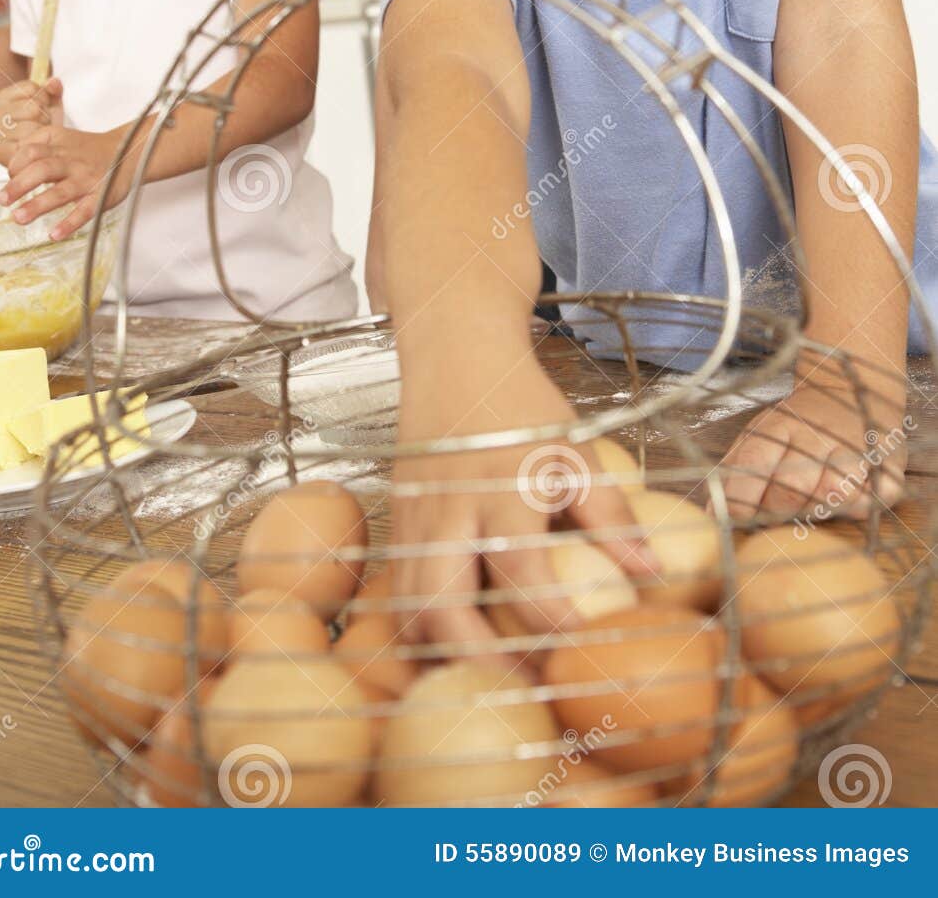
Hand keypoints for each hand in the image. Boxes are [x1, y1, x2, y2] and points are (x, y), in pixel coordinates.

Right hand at [0, 77, 62, 169]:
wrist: (44, 149)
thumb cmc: (46, 124)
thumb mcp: (52, 102)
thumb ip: (54, 89)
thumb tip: (53, 82)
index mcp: (4, 97)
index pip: (31, 88)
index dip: (45, 98)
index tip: (43, 108)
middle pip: (33, 108)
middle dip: (45, 117)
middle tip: (42, 125)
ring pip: (31, 127)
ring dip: (42, 132)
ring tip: (39, 135)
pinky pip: (25, 145)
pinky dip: (35, 145)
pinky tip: (36, 145)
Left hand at [0, 121, 128, 240]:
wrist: (129, 150)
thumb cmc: (87, 150)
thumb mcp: (61, 138)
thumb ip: (35, 148)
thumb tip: (10, 169)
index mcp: (60, 145)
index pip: (31, 151)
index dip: (16, 164)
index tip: (11, 177)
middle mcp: (72, 161)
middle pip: (42, 168)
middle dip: (19, 185)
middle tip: (2, 199)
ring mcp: (87, 179)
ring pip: (60, 191)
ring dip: (38, 205)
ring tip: (18, 218)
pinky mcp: (102, 196)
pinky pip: (85, 210)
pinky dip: (70, 223)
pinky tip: (54, 234)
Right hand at [390, 349, 657, 660]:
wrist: (454, 352)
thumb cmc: (521, 400)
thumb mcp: (576, 448)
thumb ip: (611, 515)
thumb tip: (650, 576)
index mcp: (499, 489)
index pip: (521, 578)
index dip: (552, 627)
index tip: (582, 657)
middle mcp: (446, 511)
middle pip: (440, 611)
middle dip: (479, 666)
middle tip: (523, 696)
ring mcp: (413, 519)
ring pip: (407, 610)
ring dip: (444, 655)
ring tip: (489, 680)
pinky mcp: (398, 521)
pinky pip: (397, 591)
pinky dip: (424, 627)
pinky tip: (459, 642)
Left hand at [721, 375, 906, 522]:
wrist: (848, 390)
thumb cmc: (796, 426)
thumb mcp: (761, 434)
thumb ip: (737, 471)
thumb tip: (712, 515)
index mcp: (779, 426)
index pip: (754, 462)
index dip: (741, 497)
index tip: (734, 519)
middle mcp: (817, 435)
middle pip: (791, 486)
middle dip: (778, 508)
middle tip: (777, 512)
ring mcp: (854, 448)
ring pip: (835, 491)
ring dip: (819, 507)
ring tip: (813, 503)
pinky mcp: (887, 463)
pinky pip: (876, 496)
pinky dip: (862, 505)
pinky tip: (852, 499)